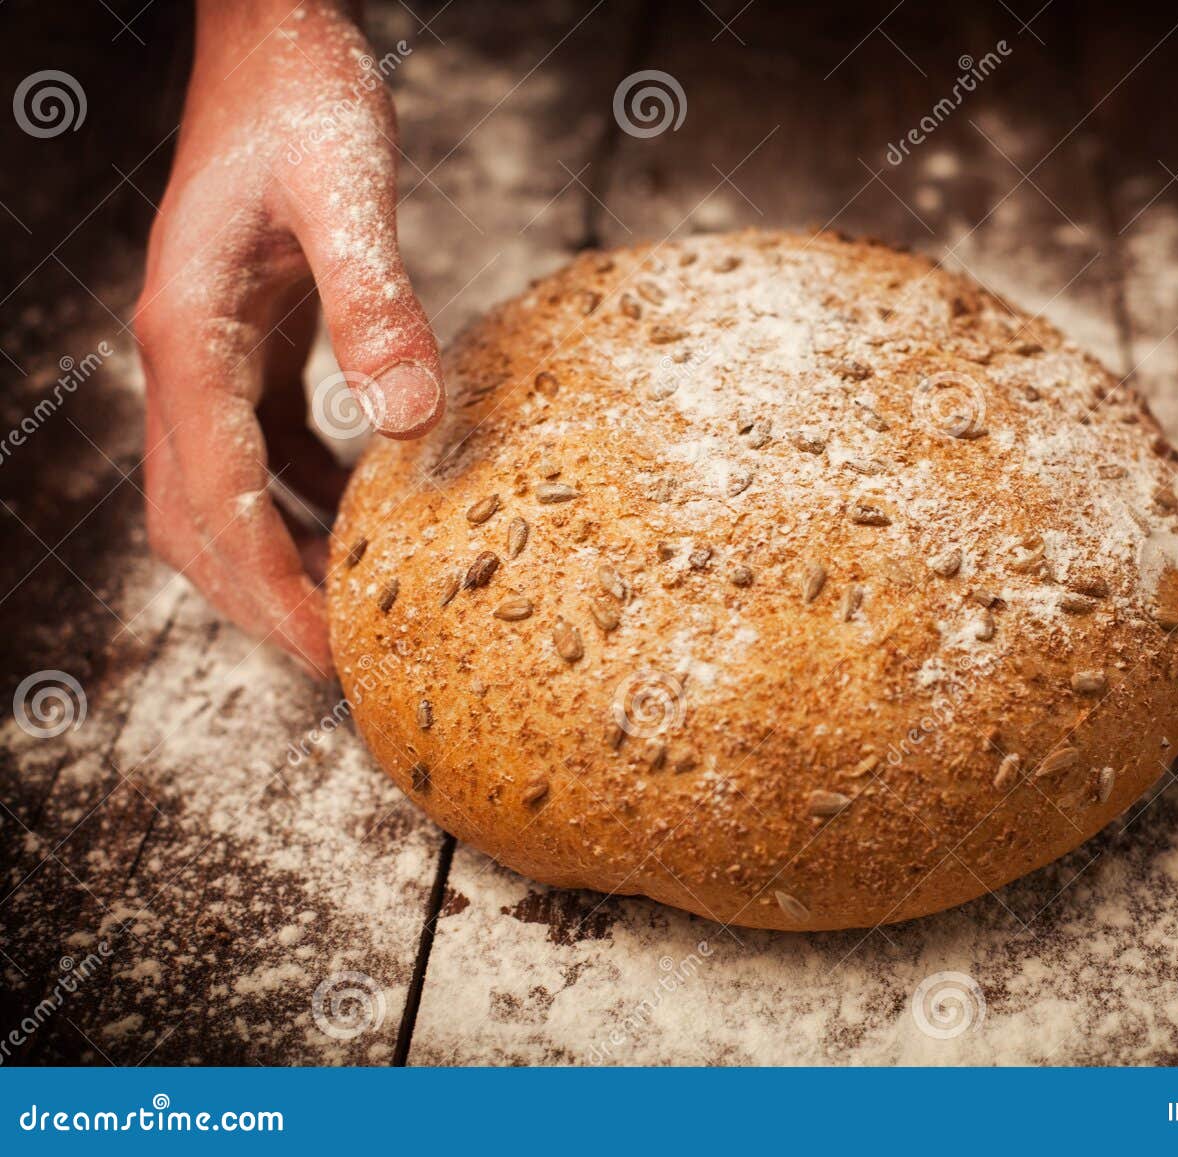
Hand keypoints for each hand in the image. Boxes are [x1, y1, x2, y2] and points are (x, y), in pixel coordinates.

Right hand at [134, 0, 441, 676]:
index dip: (270, 588)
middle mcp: (181, 357)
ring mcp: (205, 352)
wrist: (270, 38)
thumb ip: (376, 303)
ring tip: (350, 611)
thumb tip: (413, 419)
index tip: (329, 654)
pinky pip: (257, 448)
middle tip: (340, 663)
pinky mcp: (242, 339)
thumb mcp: (348, 191)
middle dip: (260, 600)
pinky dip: (299, 498)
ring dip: (274, 559)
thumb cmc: (301, 98)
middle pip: (196, 520)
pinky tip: (358, 514)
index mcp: (190, 337)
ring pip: (216, 494)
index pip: (217, 498)